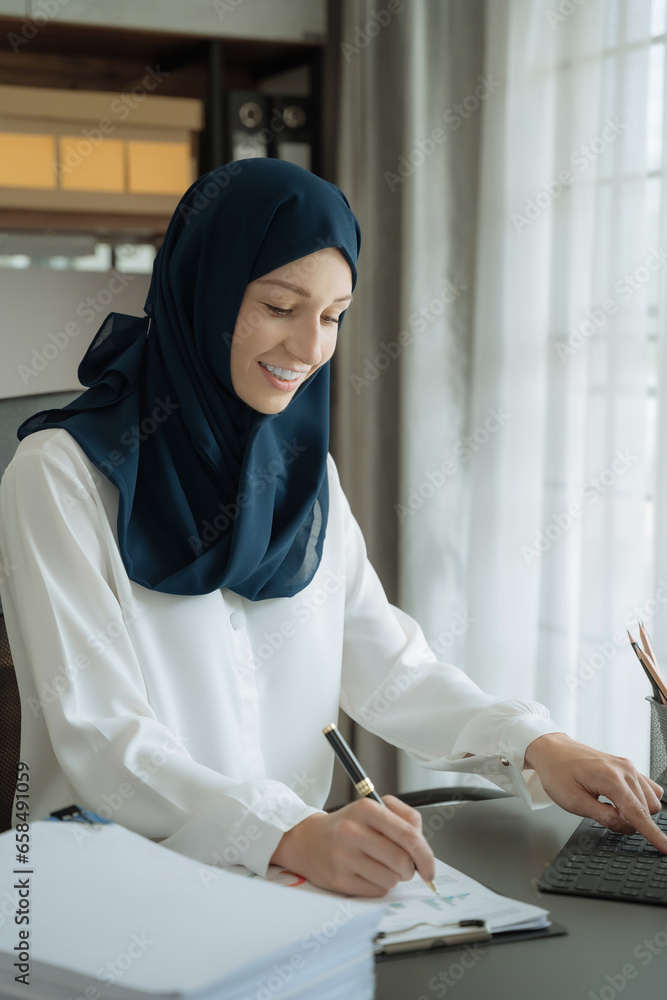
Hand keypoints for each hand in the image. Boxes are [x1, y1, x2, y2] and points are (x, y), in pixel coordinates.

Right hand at [269, 794, 435, 896]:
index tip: (429, 867)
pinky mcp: (338, 879)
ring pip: (390, 879)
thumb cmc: (347, 826)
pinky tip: (367, 874)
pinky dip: (378, 886)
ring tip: (380, 867)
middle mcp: (352, 831)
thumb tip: (424, 850)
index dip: (425, 855)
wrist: (308, 841)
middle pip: (402, 860)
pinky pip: (376, 891)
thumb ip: (404, 821)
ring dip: (393, 878)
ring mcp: (343, 856)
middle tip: (404, 867)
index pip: (408, 835)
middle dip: (409, 869)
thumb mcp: (374, 810)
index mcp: (366, 809)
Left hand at [524, 732, 666, 851]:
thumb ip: (603, 817)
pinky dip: (638, 800)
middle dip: (632, 821)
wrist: (552, 750)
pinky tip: (620, 800)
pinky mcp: (627, 767)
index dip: (653, 835)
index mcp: (611, 778)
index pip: (638, 814)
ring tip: (609, 806)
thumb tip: (625, 827)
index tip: (665, 849)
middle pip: (647, 809)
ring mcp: (628, 766)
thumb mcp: (573, 802)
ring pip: (650, 800)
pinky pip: (647, 788)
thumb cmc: (557, 772)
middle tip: (605, 816)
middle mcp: (625, 770)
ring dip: (636, 811)